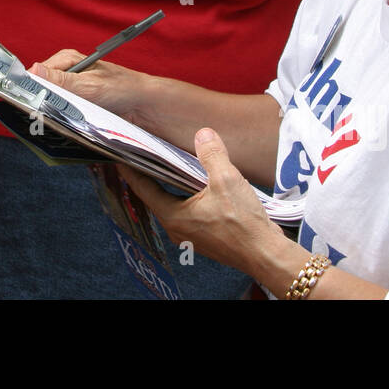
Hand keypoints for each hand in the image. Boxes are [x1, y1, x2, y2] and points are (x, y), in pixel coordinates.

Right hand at [28, 50, 151, 124]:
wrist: (142, 105)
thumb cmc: (120, 89)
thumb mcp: (88, 85)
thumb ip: (60, 80)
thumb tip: (33, 71)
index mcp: (67, 59)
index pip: (37, 72)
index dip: (30, 88)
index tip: (28, 103)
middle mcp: (67, 71)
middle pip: (42, 87)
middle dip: (43, 101)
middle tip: (47, 115)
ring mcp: (72, 87)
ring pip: (51, 100)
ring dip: (54, 111)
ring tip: (61, 118)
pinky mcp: (77, 101)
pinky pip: (61, 109)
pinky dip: (63, 116)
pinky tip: (67, 122)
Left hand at [117, 128, 279, 279]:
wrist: (266, 254)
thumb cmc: (244, 224)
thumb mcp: (226, 180)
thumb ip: (212, 155)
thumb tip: (203, 134)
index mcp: (173, 216)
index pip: (144, 188)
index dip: (132, 169)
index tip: (122, 155)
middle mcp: (177, 229)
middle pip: (155, 197)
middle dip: (150, 175)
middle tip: (144, 154)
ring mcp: (190, 235)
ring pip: (172, 205)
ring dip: (170, 187)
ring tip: (168, 166)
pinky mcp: (204, 237)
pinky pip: (187, 213)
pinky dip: (185, 197)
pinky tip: (195, 186)